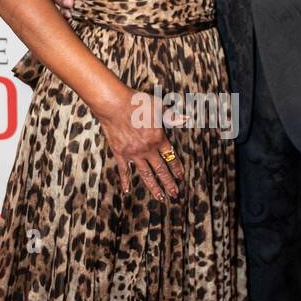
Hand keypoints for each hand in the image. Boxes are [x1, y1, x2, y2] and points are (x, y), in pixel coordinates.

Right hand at [93, 86, 186, 201]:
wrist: (114, 104)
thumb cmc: (136, 102)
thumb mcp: (158, 106)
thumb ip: (171, 116)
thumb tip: (185, 119)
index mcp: (158, 138)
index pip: (170, 156)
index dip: (176, 167)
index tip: (181, 176)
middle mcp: (147, 149)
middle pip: (161, 169)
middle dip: (169, 183)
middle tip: (175, 194)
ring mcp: (133, 153)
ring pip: (146, 174)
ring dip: (154, 187)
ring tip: (160, 198)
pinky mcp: (119, 153)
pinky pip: (123, 170)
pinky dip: (125, 180)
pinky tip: (127, 190)